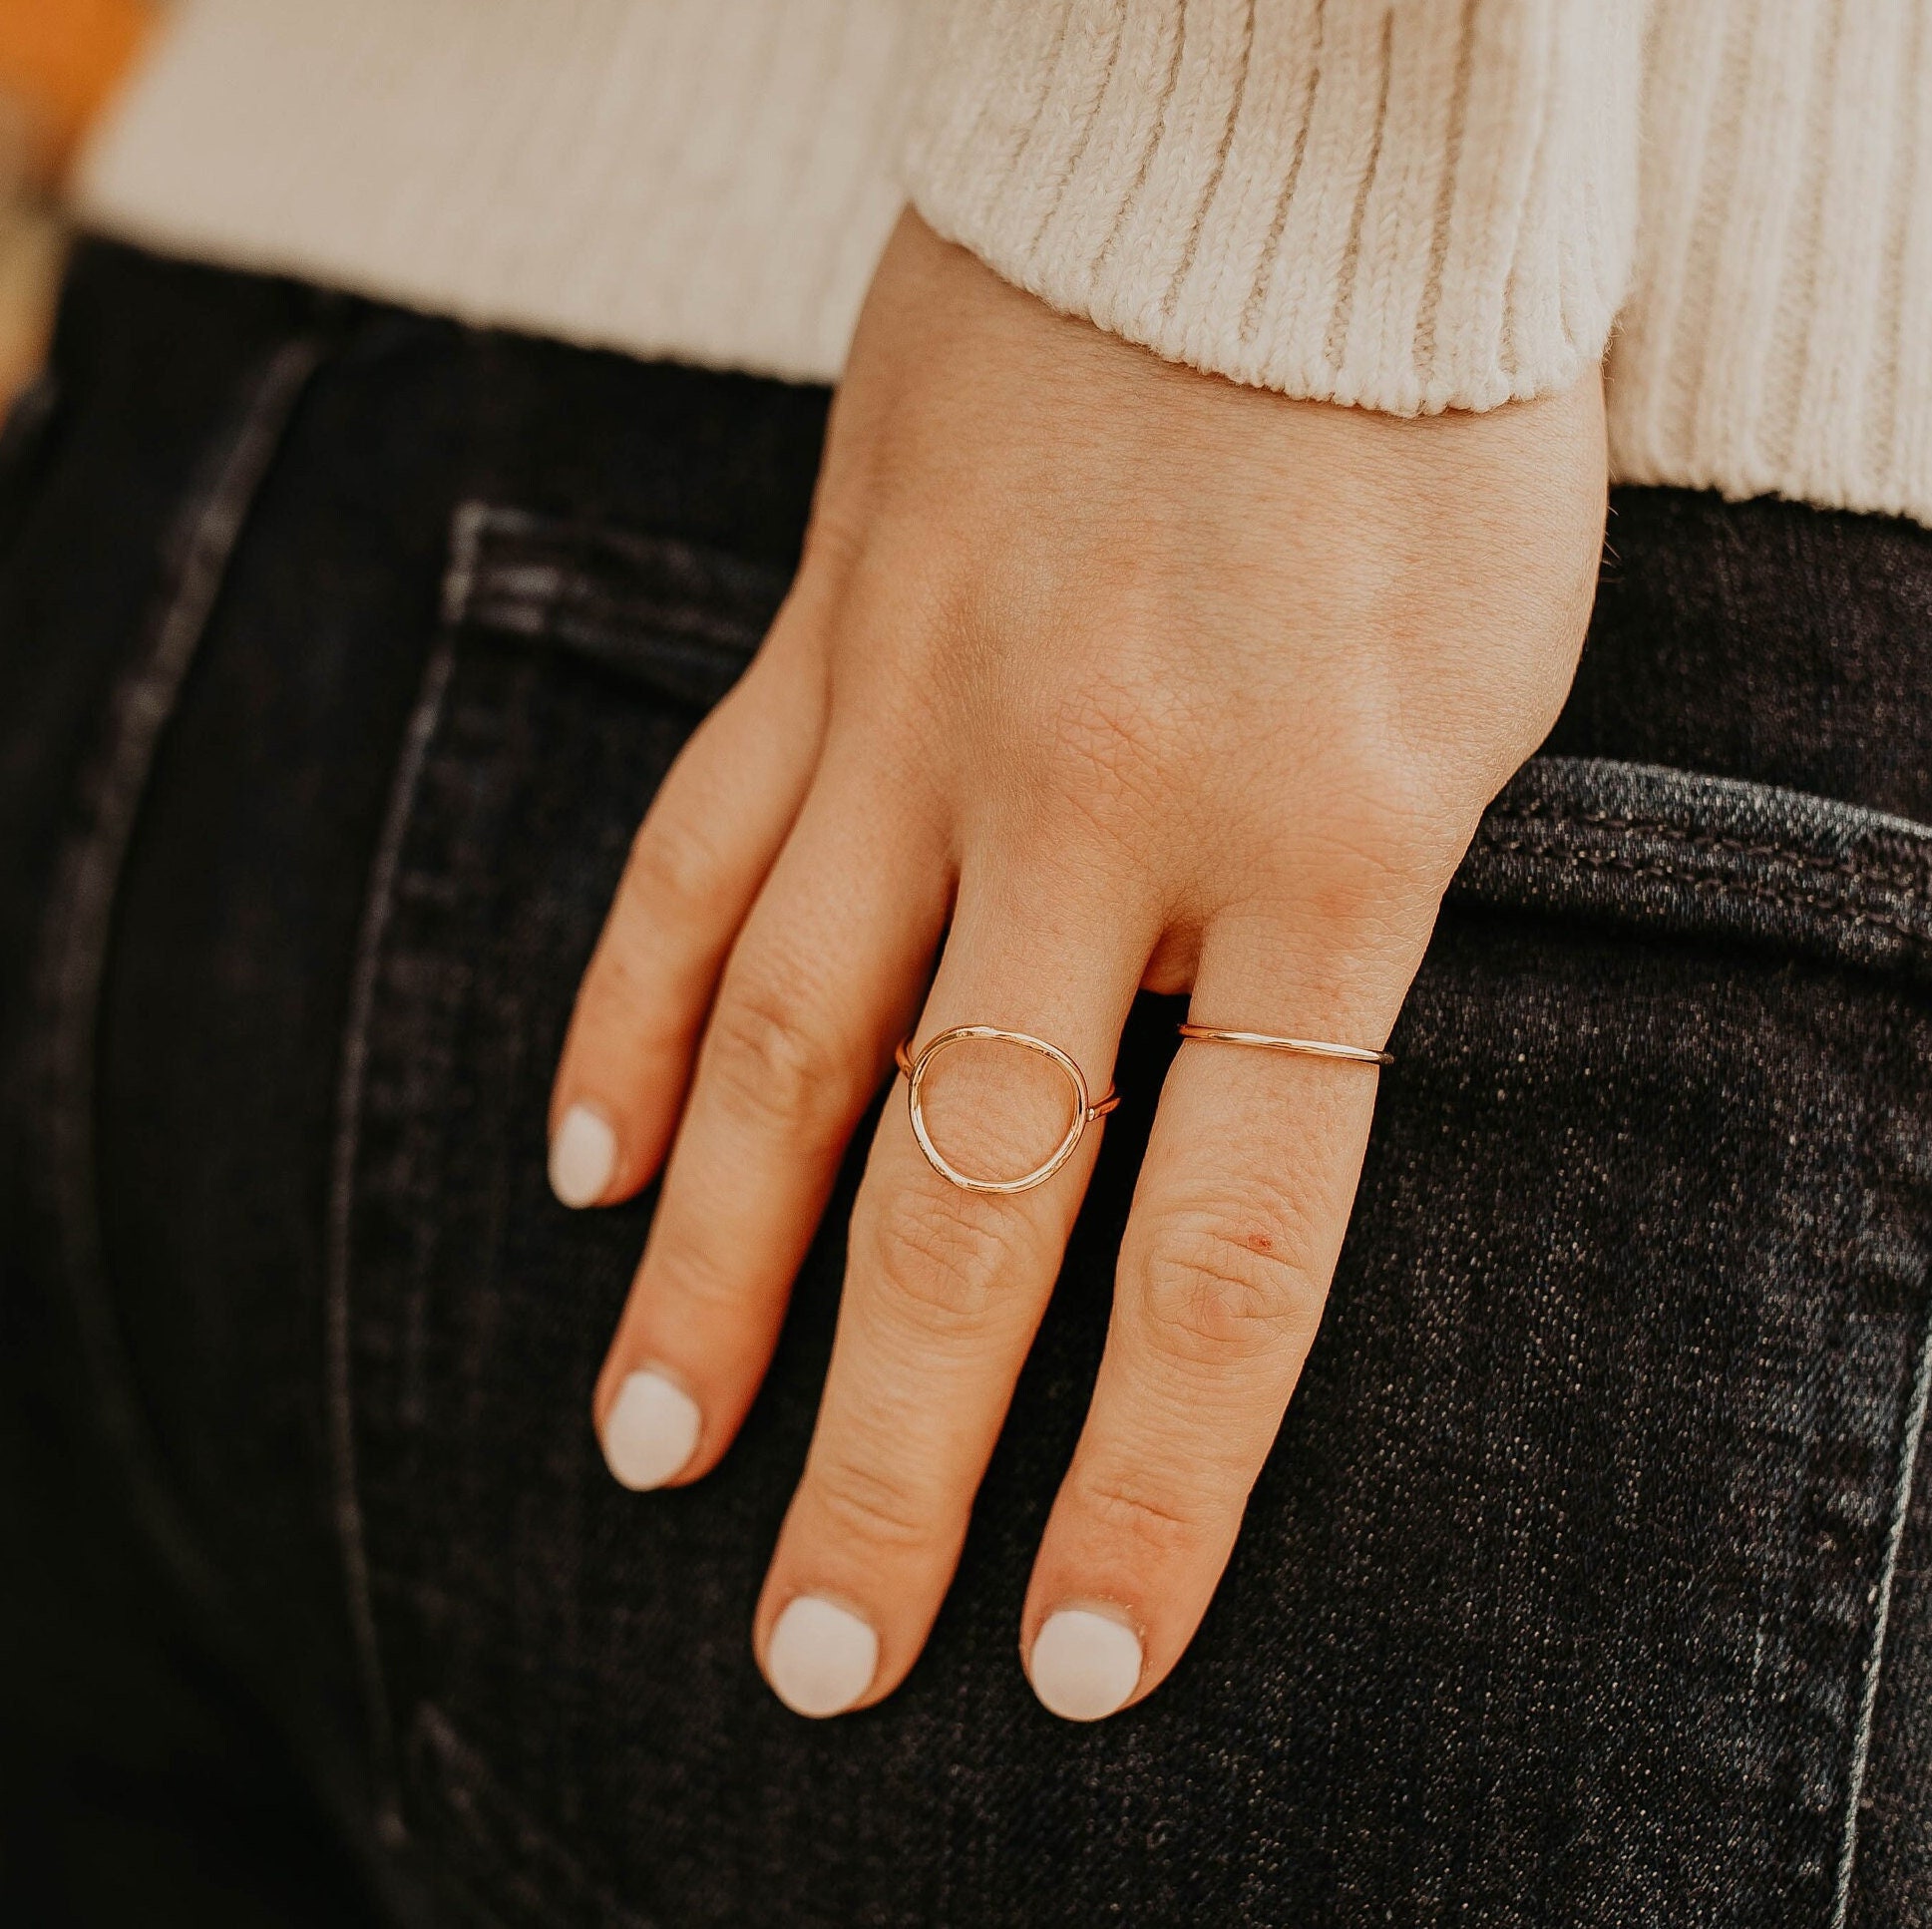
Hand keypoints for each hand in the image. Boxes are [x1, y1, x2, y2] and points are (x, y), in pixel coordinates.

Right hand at [549, 210, 1605, 1719]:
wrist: (1281, 147)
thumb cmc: (1427, 437)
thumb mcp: (1466, 704)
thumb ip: (1323, 924)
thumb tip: (1182, 1111)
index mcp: (1333, 850)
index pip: (1227, 1246)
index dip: (1149, 1480)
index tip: (1072, 1661)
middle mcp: (1105, 813)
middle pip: (973, 1197)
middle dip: (889, 1454)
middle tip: (814, 1656)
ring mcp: (937, 714)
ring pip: (796, 1048)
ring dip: (717, 1274)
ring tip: (647, 1446)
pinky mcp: (831, 623)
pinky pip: (706, 848)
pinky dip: (640, 1015)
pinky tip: (594, 1159)